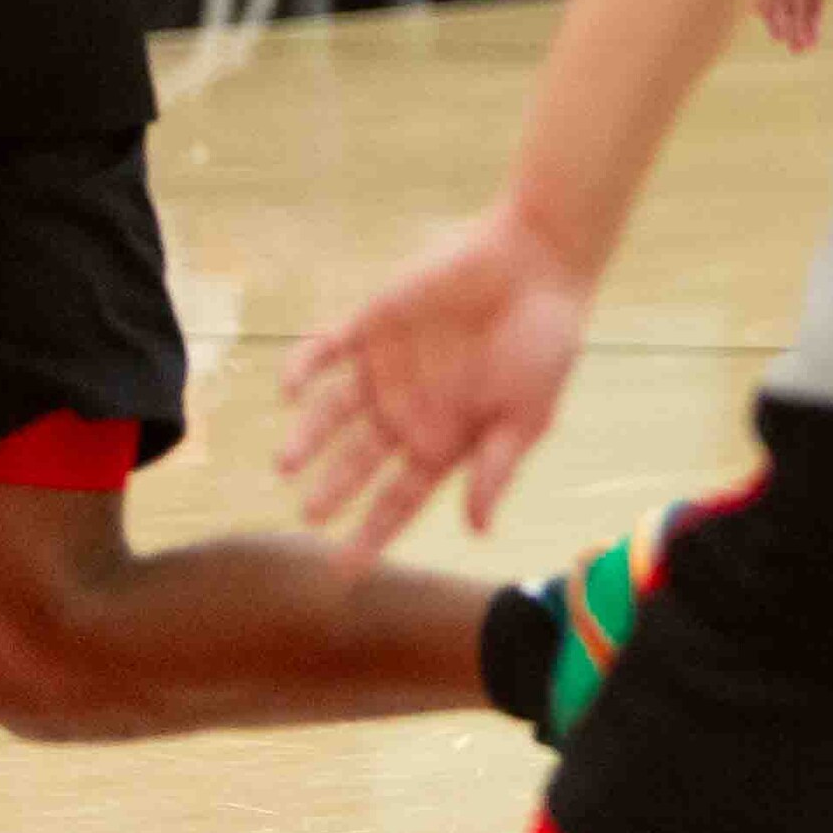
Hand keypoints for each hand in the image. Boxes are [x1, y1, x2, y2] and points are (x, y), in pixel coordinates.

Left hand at [280, 206, 590, 556]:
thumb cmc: (546, 340)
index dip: (373, 532)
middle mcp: (408, 409)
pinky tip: (291, 389)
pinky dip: (303, 368)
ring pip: (331, 413)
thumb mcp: (529, 415)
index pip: (400, 496)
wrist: (540, 262)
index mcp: (445, 437)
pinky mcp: (371, 324)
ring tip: (286, 462)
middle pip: (358, 461)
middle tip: (311, 513)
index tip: (345, 570)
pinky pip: (324, 351)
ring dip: (307, 437)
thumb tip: (477, 531)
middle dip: (333, 488)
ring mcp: (386, 368)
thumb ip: (496, 469)